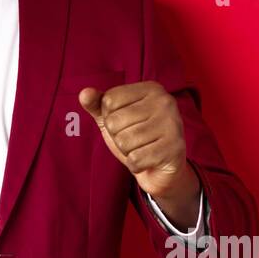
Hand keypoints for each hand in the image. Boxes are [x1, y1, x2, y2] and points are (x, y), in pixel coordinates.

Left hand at [79, 81, 192, 202]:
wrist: (160, 169)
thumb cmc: (135, 137)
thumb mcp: (113, 117)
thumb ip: (97, 104)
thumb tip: (84, 94)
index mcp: (151, 88)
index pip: (109, 100)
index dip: (109, 117)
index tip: (127, 123)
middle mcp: (165, 102)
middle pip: (114, 122)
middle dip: (117, 136)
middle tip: (135, 140)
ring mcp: (173, 124)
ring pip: (124, 142)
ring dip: (126, 151)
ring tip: (141, 149)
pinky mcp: (174, 149)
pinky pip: (135, 160)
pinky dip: (135, 165)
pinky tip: (147, 161)